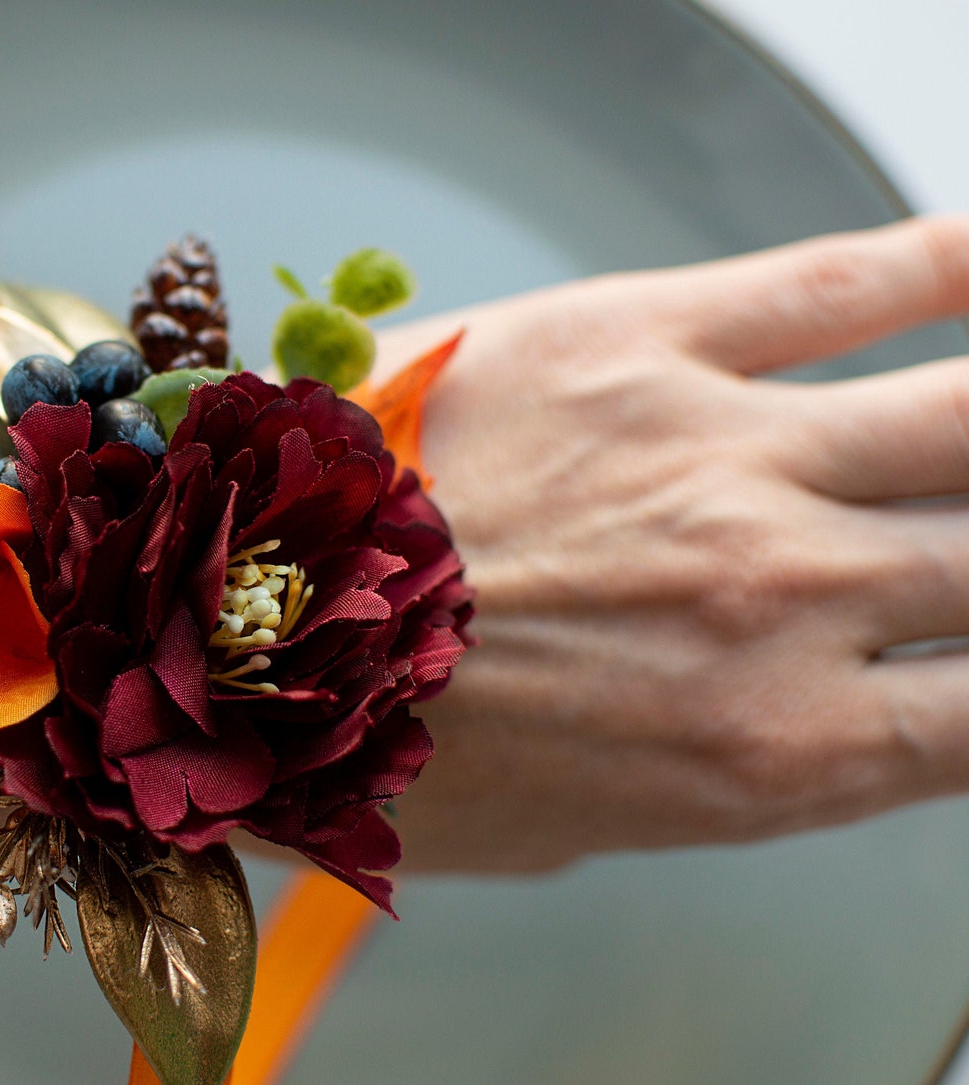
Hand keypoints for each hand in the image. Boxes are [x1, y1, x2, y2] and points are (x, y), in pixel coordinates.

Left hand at [374, 215, 968, 871]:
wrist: (206, 634)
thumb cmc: (369, 750)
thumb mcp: (565, 822)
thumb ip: (712, 770)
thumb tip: (794, 715)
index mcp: (770, 749)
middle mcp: (780, 599)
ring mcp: (717, 455)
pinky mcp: (636, 339)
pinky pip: (850, 280)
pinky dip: (952, 261)